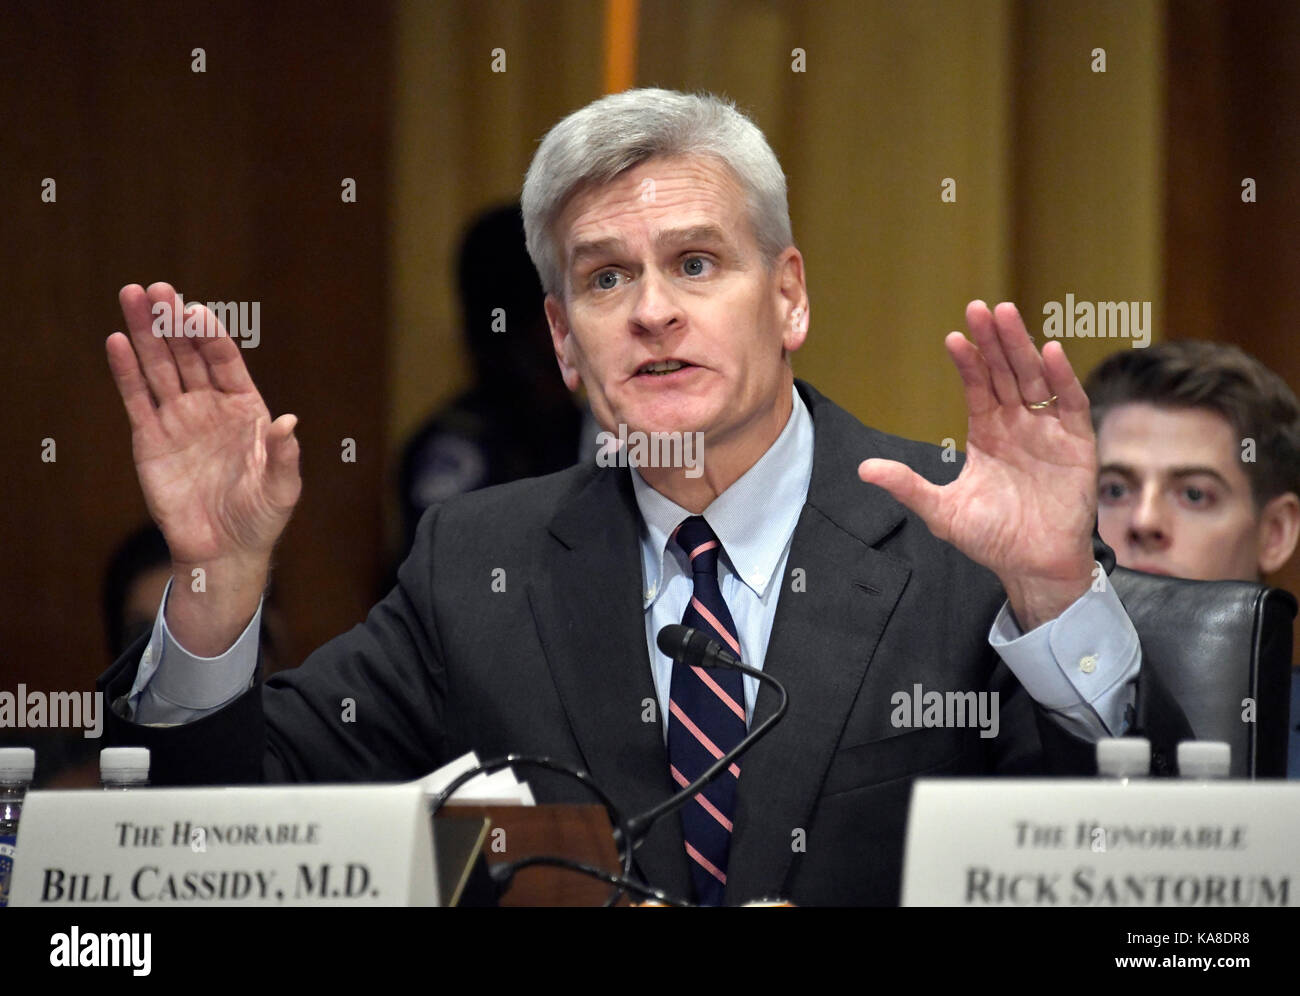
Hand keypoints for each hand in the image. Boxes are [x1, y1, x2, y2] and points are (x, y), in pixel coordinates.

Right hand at [105, 282, 300, 652]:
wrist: (224, 550)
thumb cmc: (260, 516)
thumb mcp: (281, 488)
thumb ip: (284, 455)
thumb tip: (291, 422)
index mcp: (246, 408)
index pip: (226, 362)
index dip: (212, 336)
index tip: (198, 311)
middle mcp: (210, 405)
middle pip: (188, 354)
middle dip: (174, 322)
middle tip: (159, 289)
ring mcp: (179, 419)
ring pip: (160, 367)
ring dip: (146, 333)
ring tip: (133, 296)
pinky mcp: (150, 439)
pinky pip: (137, 398)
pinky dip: (126, 370)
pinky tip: (117, 340)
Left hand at [858, 301, 1096, 629]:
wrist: (1033, 566)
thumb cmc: (991, 538)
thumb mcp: (942, 511)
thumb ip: (908, 486)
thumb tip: (863, 469)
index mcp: (986, 433)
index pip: (976, 387)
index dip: (967, 362)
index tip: (953, 338)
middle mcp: (1017, 424)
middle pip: (1005, 372)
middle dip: (993, 340)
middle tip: (980, 307)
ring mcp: (1047, 430)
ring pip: (1034, 378)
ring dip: (1021, 346)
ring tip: (1007, 315)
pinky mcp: (1076, 443)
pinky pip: (1070, 404)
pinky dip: (1061, 378)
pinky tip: (1049, 352)